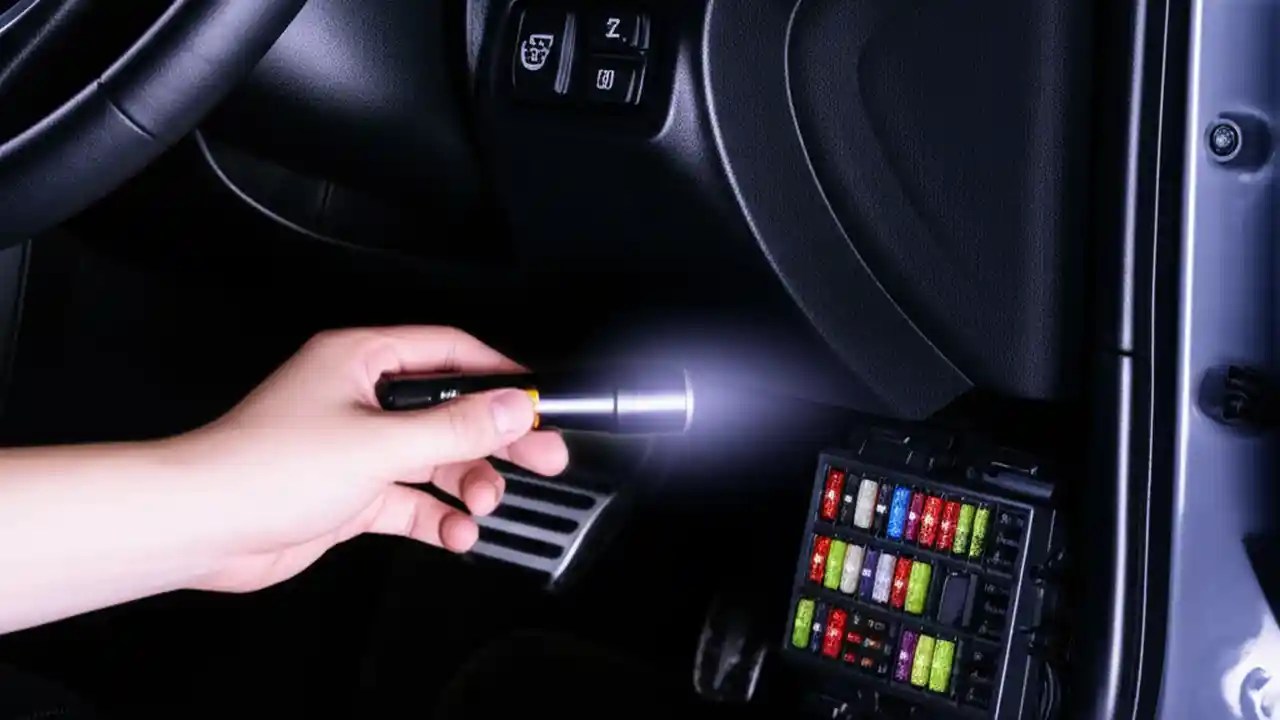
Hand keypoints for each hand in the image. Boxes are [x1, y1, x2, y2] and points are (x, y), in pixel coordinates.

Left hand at [172, 326, 568, 592]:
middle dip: (495, 438)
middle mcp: (360, 398)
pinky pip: (410, 500)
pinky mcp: (350, 493)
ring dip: (466, 482)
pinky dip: (436, 517)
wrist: (200, 527)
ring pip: (433, 458)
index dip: (498, 374)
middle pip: (449, 409)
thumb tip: (513, 408)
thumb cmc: (264, 468)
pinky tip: (455, 534)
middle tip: (544, 457)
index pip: (449, 352)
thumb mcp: (377, 444)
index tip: (539, 399)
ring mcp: (356, 448)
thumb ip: (453, 428)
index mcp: (361, 360)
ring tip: (486, 504)